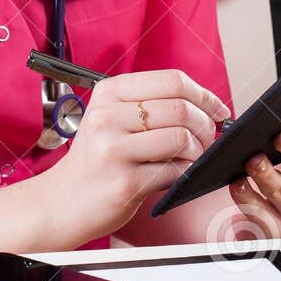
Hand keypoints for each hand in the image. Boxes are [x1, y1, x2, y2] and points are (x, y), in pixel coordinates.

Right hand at [41, 68, 230, 244]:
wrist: (63, 200)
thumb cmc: (97, 158)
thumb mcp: (112, 118)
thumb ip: (152, 104)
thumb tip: (208, 106)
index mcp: (108, 93)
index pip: (172, 80)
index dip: (204, 95)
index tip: (217, 110)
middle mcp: (107, 117)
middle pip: (181, 109)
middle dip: (206, 125)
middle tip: (207, 138)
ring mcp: (113, 150)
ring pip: (181, 139)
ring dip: (197, 151)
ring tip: (191, 157)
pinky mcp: (124, 183)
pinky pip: (174, 171)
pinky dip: (184, 173)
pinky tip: (175, 174)